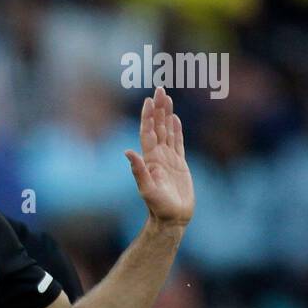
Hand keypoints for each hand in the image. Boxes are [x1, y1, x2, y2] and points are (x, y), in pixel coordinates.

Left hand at [125, 87, 193, 227]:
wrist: (172, 219)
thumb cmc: (158, 207)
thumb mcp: (146, 190)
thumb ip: (138, 171)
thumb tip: (127, 152)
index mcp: (150, 160)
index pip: (148, 133)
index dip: (148, 116)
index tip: (149, 100)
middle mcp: (158, 156)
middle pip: (158, 127)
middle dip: (158, 109)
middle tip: (160, 89)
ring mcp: (169, 159)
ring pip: (168, 131)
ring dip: (167, 114)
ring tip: (167, 97)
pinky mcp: (180, 164)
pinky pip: (178, 142)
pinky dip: (176, 129)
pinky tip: (175, 118)